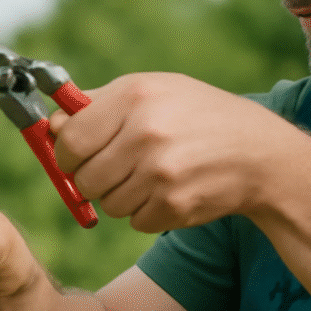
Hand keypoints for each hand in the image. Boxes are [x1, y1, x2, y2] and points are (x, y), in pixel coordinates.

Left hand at [50, 72, 305, 231]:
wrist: (259, 153)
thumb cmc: (198, 115)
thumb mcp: (153, 89)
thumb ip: (98, 104)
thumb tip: (51, 126)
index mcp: (134, 96)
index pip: (69, 140)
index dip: (67, 153)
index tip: (78, 154)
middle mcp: (144, 133)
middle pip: (83, 178)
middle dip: (94, 178)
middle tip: (119, 166)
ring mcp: (159, 172)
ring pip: (108, 204)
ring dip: (124, 195)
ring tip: (155, 174)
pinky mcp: (173, 205)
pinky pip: (135, 221)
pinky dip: (148, 212)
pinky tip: (172, 190)